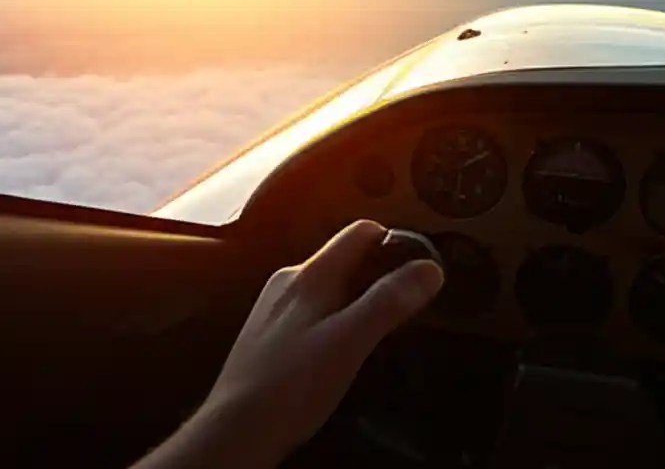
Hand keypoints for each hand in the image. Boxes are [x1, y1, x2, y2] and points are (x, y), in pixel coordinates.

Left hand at [133, 220, 444, 468]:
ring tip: (377, 326)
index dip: (394, 239)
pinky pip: (311, 311)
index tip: (419, 262)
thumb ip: (388, 302)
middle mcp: (288, 283)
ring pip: (327, 287)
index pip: (359, 233)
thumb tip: (429, 268)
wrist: (235, 431)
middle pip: (344, 259)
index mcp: (309, 276)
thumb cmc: (290, 386)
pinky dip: (334, 319)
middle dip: (377, 273)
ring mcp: (273, 308)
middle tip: (406, 300)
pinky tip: (339, 348)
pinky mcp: (267, 334)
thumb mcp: (349, 342)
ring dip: (355, 298)